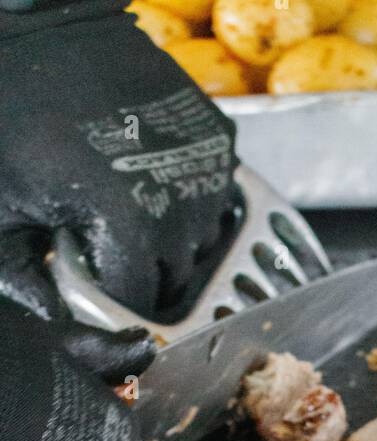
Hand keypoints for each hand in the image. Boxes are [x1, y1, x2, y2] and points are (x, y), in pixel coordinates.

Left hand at [0, 0, 238, 371]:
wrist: (42, 24)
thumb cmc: (10, 115)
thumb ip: (26, 286)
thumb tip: (70, 335)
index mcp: (126, 220)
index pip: (138, 300)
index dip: (108, 298)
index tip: (84, 277)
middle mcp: (177, 197)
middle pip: (172, 279)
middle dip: (136, 273)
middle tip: (95, 238)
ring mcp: (204, 166)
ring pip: (197, 245)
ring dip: (164, 243)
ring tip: (119, 209)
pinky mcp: (218, 140)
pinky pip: (210, 202)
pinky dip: (182, 203)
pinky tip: (143, 179)